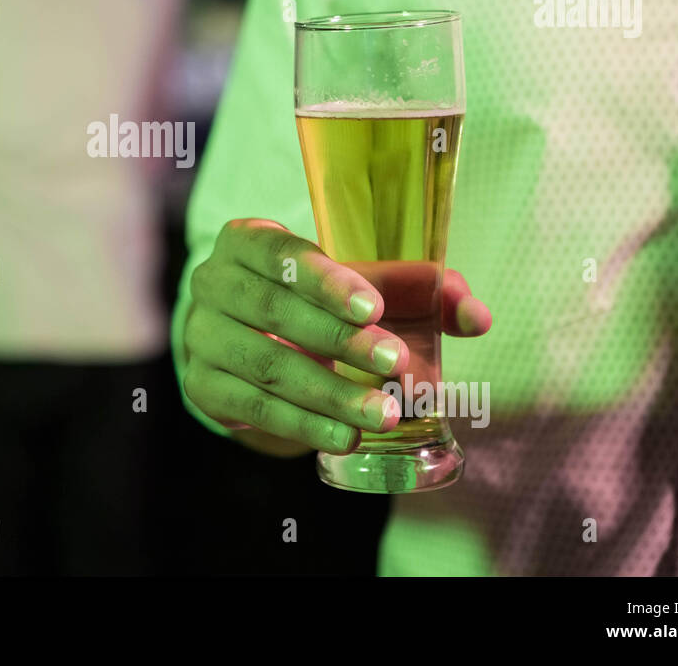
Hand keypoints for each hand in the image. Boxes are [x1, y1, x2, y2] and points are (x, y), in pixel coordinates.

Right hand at [182, 218, 490, 456]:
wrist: (248, 342)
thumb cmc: (314, 303)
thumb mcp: (361, 287)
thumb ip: (420, 292)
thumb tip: (477, 315)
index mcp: (246, 241)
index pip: (281, 254)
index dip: (326, 281)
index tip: (372, 308)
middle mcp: (212, 283)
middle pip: (274, 311)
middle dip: (338, 340)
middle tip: (394, 363)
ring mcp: (201, 336)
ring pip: (266, 366)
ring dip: (329, 393)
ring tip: (381, 413)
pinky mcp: (202, 386)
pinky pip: (253, 407)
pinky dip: (302, 423)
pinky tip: (344, 435)